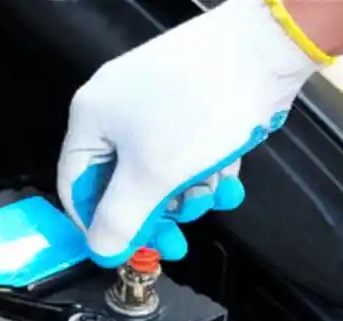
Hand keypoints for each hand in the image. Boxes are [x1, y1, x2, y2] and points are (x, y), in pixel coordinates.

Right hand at [59, 0, 329, 266]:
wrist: (266, 47)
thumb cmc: (201, 104)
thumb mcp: (154, 174)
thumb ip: (121, 219)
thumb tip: (101, 248)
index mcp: (92, 118)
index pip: (76, 185)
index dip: (98, 225)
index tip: (126, 251)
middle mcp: (118, 108)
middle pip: (121, 182)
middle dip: (152, 214)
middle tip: (176, 241)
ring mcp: (157, 104)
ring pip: (159, 170)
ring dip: (186, 195)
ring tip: (212, 196)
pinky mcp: (192, 103)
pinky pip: (186, 152)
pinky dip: (205, 172)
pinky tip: (227, 181)